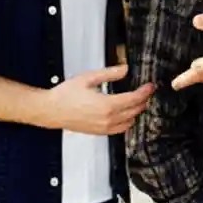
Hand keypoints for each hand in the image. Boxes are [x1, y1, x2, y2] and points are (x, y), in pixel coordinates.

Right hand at [40, 64, 154, 134]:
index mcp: (107, 105)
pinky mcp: (100, 132)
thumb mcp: (88, 78)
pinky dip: (127, 122)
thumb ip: (109, 74)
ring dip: (136, 112)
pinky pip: (120, 130)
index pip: (134, 99)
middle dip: (143, 100)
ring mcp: (105, 128)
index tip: (150, 86)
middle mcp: (109, 119)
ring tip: (137, 102)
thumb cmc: (66, 94)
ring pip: (130, 122)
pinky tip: (126, 115)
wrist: (52, 110)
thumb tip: (125, 69)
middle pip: (135, 111)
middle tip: (146, 92)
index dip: (145, 92)